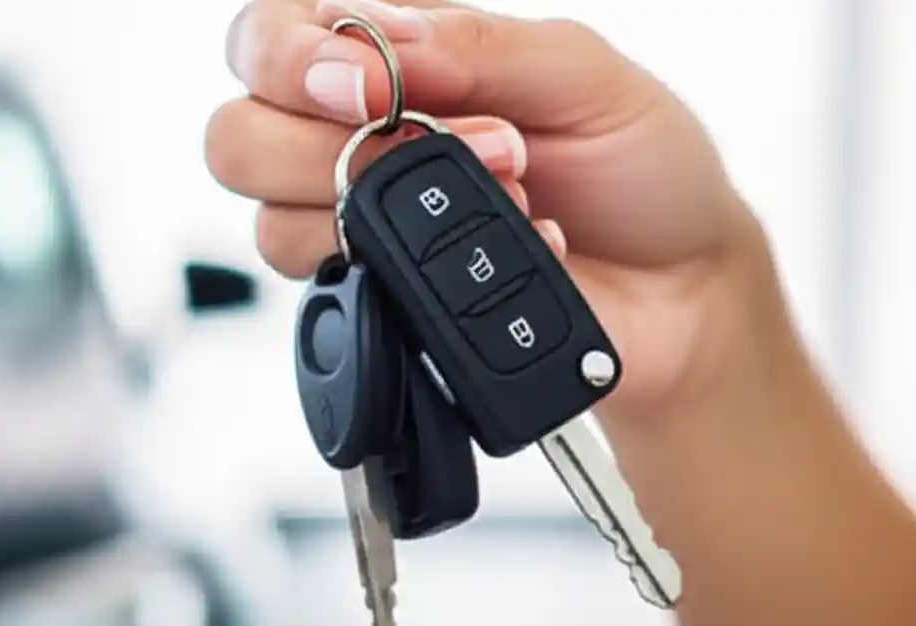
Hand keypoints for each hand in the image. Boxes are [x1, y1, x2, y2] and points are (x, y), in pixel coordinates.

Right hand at [206, 0, 786, 418]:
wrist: (679, 287)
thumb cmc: (638, 166)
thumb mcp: (582, 71)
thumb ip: (476, 44)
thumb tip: (374, 40)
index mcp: (387, 55)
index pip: (265, 37)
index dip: (286, 59)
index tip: (361, 86)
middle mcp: (353, 137)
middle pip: (236, 137)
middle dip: (332, 144)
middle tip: (443, 140)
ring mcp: (357, 226)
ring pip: (268, 221)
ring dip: (387, 206)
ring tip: (501, 191)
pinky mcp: (378, 298)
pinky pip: (332, 287)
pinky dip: (408, 271)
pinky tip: (485, 252)